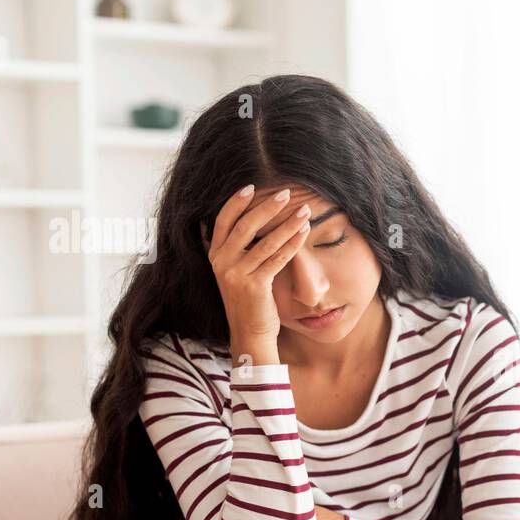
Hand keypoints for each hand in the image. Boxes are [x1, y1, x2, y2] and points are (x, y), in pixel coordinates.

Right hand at [205, 184, 310, 357]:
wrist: (250, 332)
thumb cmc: (248, 300)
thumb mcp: (235, 271)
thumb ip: (236, 248)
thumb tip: (246, 219)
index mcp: (215, 255)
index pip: (223, 220)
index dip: (236, 202)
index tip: (252, 186)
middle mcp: (222, 262)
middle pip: (244, 226)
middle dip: (267, 207)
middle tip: (286, 193)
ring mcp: (236, 274)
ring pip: (265, 241)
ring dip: (287, 223)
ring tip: (303, 211)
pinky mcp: (254, 286)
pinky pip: (277, 258)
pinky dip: (293, 243)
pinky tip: (304, 232)